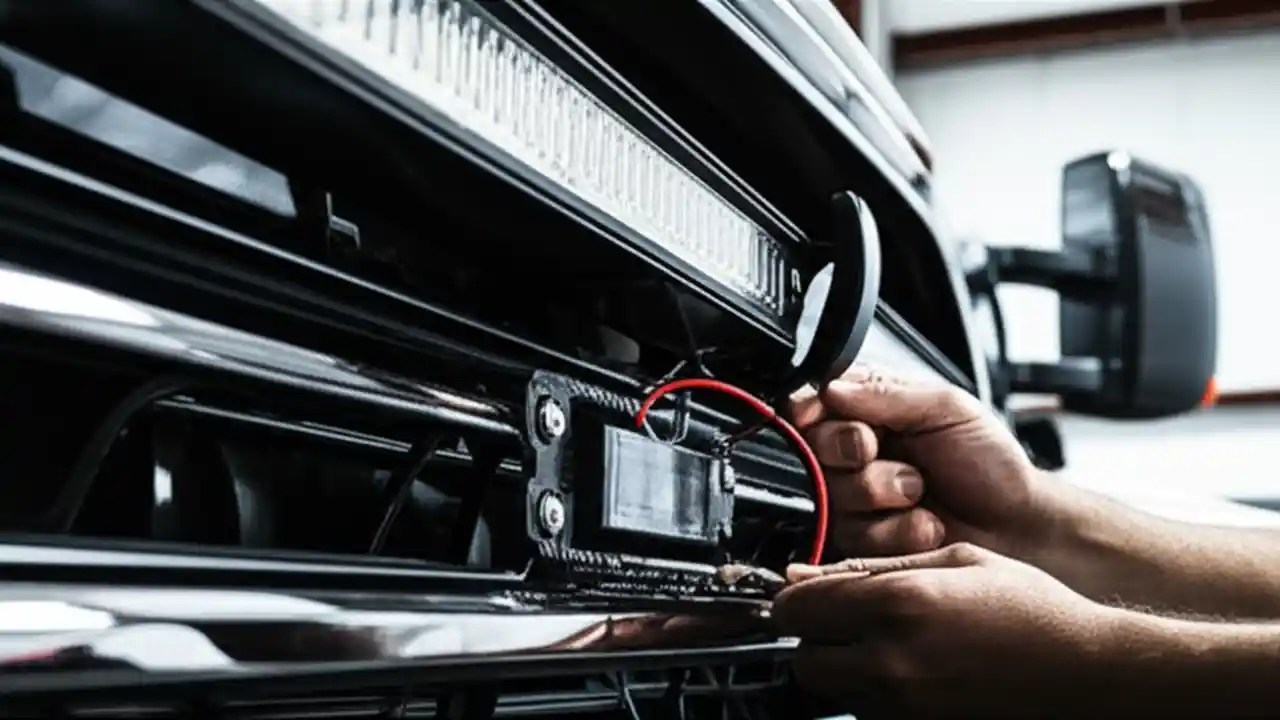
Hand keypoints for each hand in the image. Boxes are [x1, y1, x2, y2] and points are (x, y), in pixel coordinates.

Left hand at [773, 543, 1113, 717]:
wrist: (1090, 678)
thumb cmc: (1034, 613)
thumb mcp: (957, 560)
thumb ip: (873, 567)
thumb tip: (805, 574)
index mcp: (898, 606)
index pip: (793, 610)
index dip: (798, 600)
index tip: (811, 596)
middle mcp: (892, 664)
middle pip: (804, 661)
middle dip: (818, 641)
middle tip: (853, 624)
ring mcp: (903, 709)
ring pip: (835, 693)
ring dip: (849, 670)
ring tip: (900, 649)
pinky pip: (868, 716)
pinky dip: (879, 697)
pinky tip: (919, 676)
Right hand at [788, 365, 1051, 558]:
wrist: (1017, 525)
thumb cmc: (989, 461)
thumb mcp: (945, 409)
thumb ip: (886, 394)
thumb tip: (830, 387)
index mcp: (868, 409)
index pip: (810, 403)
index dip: (813, 414)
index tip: (837, 423)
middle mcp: (852, 452)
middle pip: (810, 450)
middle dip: (853, 453)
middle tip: (889, 455)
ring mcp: (852, 499)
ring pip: (830, 495)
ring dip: (883, 494)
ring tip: (921, 493)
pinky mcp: (860, 542)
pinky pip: (851, 536)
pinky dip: (894, 531)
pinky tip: (923, 524)